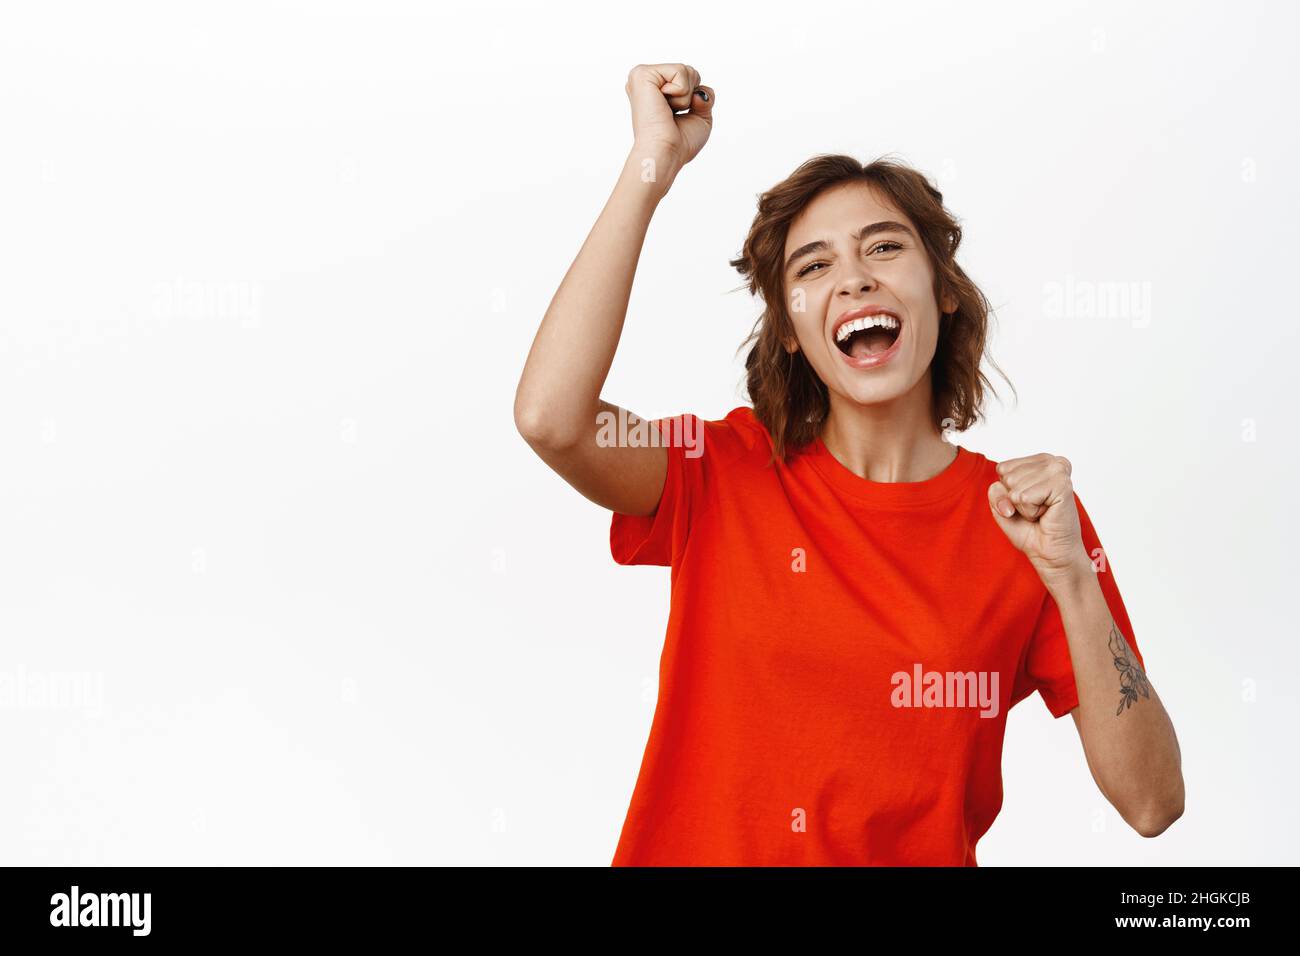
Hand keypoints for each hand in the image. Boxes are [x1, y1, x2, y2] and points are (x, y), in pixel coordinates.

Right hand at [624, 63, 714, 178]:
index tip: (676, 118)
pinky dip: (681, 92)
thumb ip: (705, 97)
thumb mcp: (701, 117)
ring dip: (685, 96)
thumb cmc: (679, 143)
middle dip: (690, 95)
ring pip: (686, 70)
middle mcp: (646, 81)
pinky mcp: (642, 74)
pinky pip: (679, 70)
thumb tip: (699, 92)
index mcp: (656, 90)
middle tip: (672, 114)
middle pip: (690, 72)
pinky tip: (664, 105)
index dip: (694, 99)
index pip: (689, 80)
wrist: (666, 152)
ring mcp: (641, 76)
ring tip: (667, 111)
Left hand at [987, 453, 1089, 583]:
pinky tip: (1046, 514)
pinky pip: (1024, 497)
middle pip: (1006, 476)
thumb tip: (1013, 493)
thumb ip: (996, 491)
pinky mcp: (1062, 484)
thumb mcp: (1002, 506)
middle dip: (1014, 499)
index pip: (1002, 468)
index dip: (1007, 492)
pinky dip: (1030, 511)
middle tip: (1035, 510)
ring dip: (1023, 507)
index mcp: (1039, 461)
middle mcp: (1051, 461)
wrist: (1049, 552)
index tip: (1026, 503)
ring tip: (1041, 512)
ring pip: (1014, 486)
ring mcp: (1058, 471)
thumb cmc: (1029, 529)